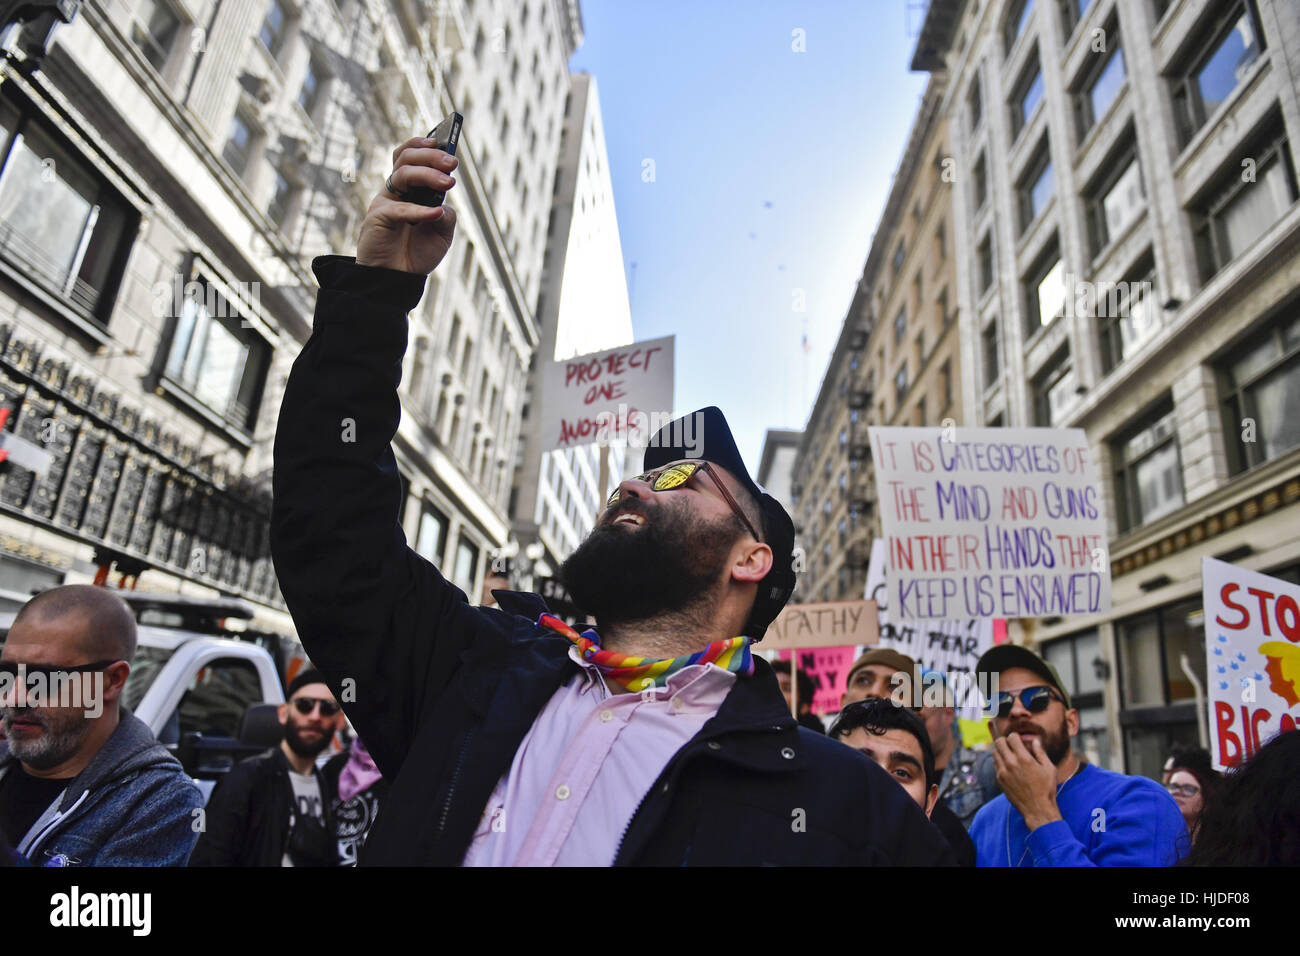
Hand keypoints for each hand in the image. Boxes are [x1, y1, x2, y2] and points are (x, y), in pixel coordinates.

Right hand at [355, 137, 458, 274]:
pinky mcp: (378, 217)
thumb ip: (446, 216)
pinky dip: (420, 210)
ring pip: (403, 173)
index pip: (413, 157)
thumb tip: (444, 204)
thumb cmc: (416, 255)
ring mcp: (385, 201)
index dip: (425, 145)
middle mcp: (396, 191)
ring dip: (428, 174)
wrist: (397, 279)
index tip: (445, 141)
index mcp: (410, 190)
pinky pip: (400, 207)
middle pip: (407, 158)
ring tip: (449, 184)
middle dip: (431, 155)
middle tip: (452, 162)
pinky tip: (435, 214)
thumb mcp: (441, 235)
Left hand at [993, 733, 1061, 831]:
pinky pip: (995, 764)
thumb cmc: (1046, 789)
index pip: (1011, 737)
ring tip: (1010, 755)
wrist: (1037, 809)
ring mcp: (1003, 772)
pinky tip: (1009, 765)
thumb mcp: (1049, 769)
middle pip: (999, 742)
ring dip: (1001, 751)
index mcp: (1024, 758)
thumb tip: (1035, 740)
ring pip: (995, 752)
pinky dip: (1000, 761)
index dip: (1016, 737)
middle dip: (1005, 741)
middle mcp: (1011, 763)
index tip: (1019, 741)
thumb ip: (1040, 752)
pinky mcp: (1000, 780)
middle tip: (1012, 745)